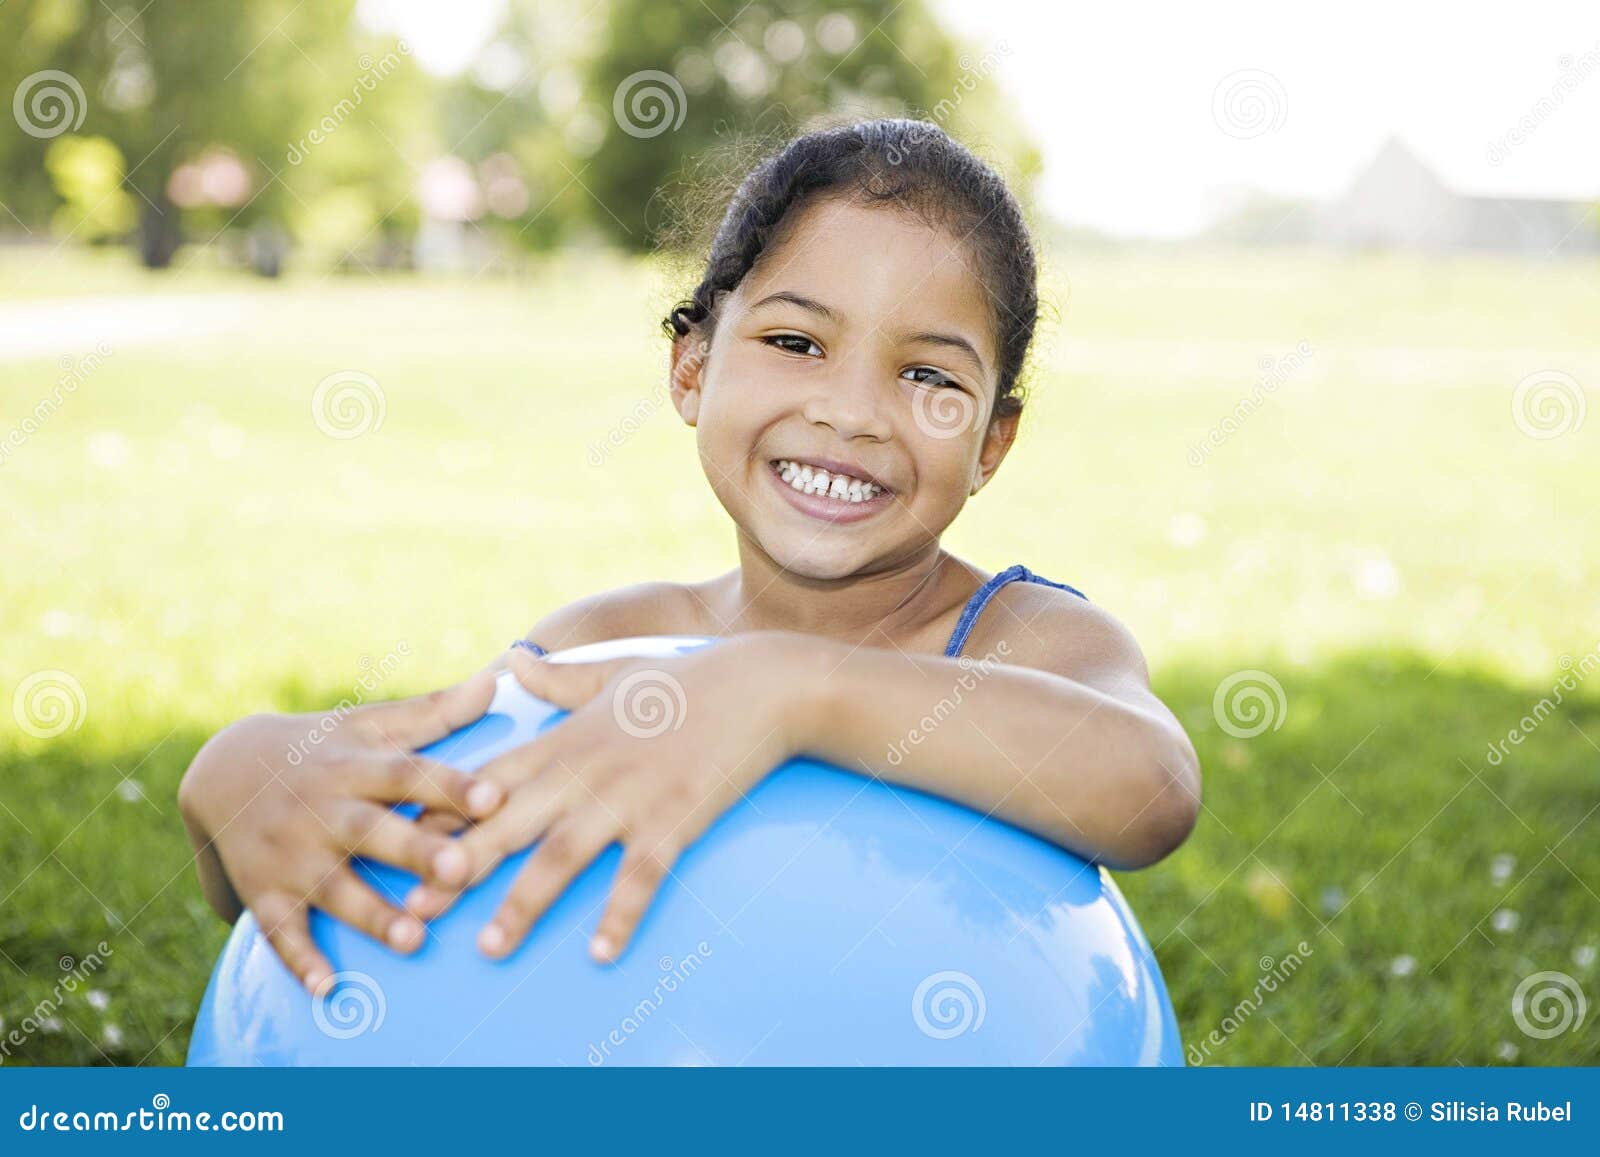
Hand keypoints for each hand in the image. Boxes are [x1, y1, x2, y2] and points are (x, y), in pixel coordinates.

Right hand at [178, 672, 504, 991]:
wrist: (219, 771)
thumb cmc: (319, 749)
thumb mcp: (366, 726)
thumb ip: (432, 712)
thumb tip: (494, 681)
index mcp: (354, 769)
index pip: (407, 772)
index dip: (450, 784)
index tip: (495, 795)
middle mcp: (322, 812)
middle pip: (373, 832)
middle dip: (417, 852)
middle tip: (464, 870)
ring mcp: (291, 857)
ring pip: (335, 889)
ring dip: (373, 915)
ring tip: (416, 939)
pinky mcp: (266, 895)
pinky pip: (281, 934)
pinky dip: (300, 962)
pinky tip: (329, 989)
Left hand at [404, 635, 811, 963]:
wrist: (759, 684)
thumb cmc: (687, 681)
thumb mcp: (612, 675)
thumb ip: (556, 682)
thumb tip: (511, 664)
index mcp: (567, 740)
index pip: (489, 781)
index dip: (441, 816)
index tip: (398, 845)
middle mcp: (586, 770)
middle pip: (508, 825)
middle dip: (457, 871)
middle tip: (414, 912)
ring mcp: (629, 797)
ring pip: (562, 858)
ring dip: (523, 905)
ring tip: (489, 947)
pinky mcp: (673, 820)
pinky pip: (639, 877)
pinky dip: (619, 915)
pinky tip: (600, 953)